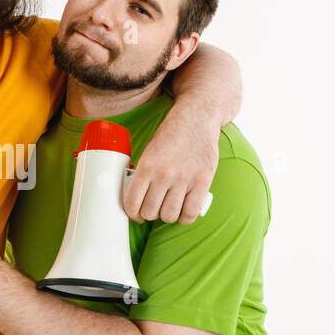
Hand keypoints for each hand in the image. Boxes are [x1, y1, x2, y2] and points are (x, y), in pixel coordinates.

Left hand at [123, 107, 218, 223]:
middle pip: (150, 212)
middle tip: (154, 207)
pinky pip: (189, 214)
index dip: (132, 213)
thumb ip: (144, 173)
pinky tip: (183, 210)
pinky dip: (185, 217)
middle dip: (150, 213)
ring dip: (167, 215)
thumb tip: (137, 197)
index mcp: (146, 166)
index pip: (132, 202)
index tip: (136, 214)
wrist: (197, 118)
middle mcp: (163, 175)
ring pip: (169, 216)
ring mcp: (184, 180)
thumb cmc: (172, 134)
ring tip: (169, 207)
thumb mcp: (150, 150)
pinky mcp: (202, 182)